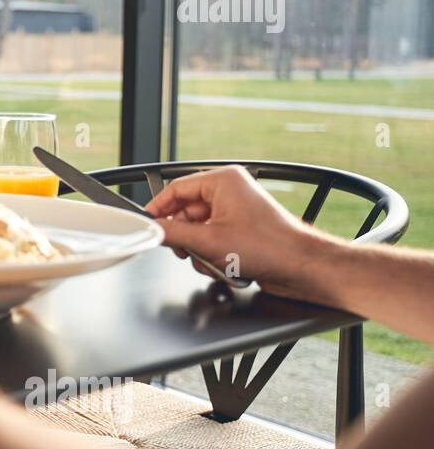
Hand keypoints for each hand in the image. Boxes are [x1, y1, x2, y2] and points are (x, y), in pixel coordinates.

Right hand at [143, 165, 338, 301]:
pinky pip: (212, 240)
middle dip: (185, 236)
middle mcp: (230, 192)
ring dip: (200, 250)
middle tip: (183, 250)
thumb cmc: (269, 247)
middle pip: (186, 212)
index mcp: (224, 181)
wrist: (302, 267)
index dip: (159, 208)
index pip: (177, 189)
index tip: (147, 224)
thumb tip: (151, 229)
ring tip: (214, 261)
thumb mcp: (209, 241)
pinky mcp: (241, 231)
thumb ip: (172, 233)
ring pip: (198, 230)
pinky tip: (225, 266)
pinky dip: (213, 255)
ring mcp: (236, 212)